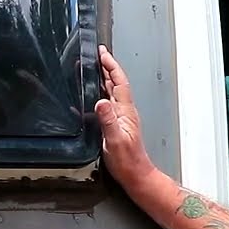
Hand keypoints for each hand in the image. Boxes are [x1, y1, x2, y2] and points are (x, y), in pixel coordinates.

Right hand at [94, 45, 155, 186]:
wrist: (136, 175)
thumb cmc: (128, 161)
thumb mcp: (115, 140)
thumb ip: (108, 121)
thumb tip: (101, 102)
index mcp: (125, 112)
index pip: (118, 82)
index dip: (111, 66)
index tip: (103, 53)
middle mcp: (124, 112)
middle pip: (116, 83)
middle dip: (107, 67)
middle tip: (97, 55)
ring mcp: (121, 118)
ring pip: (112, 91)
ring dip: (104, 78)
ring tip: (94, 68)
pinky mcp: (117, 124)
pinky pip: (108, 103)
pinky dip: (100, 93)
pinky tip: (92, 96)